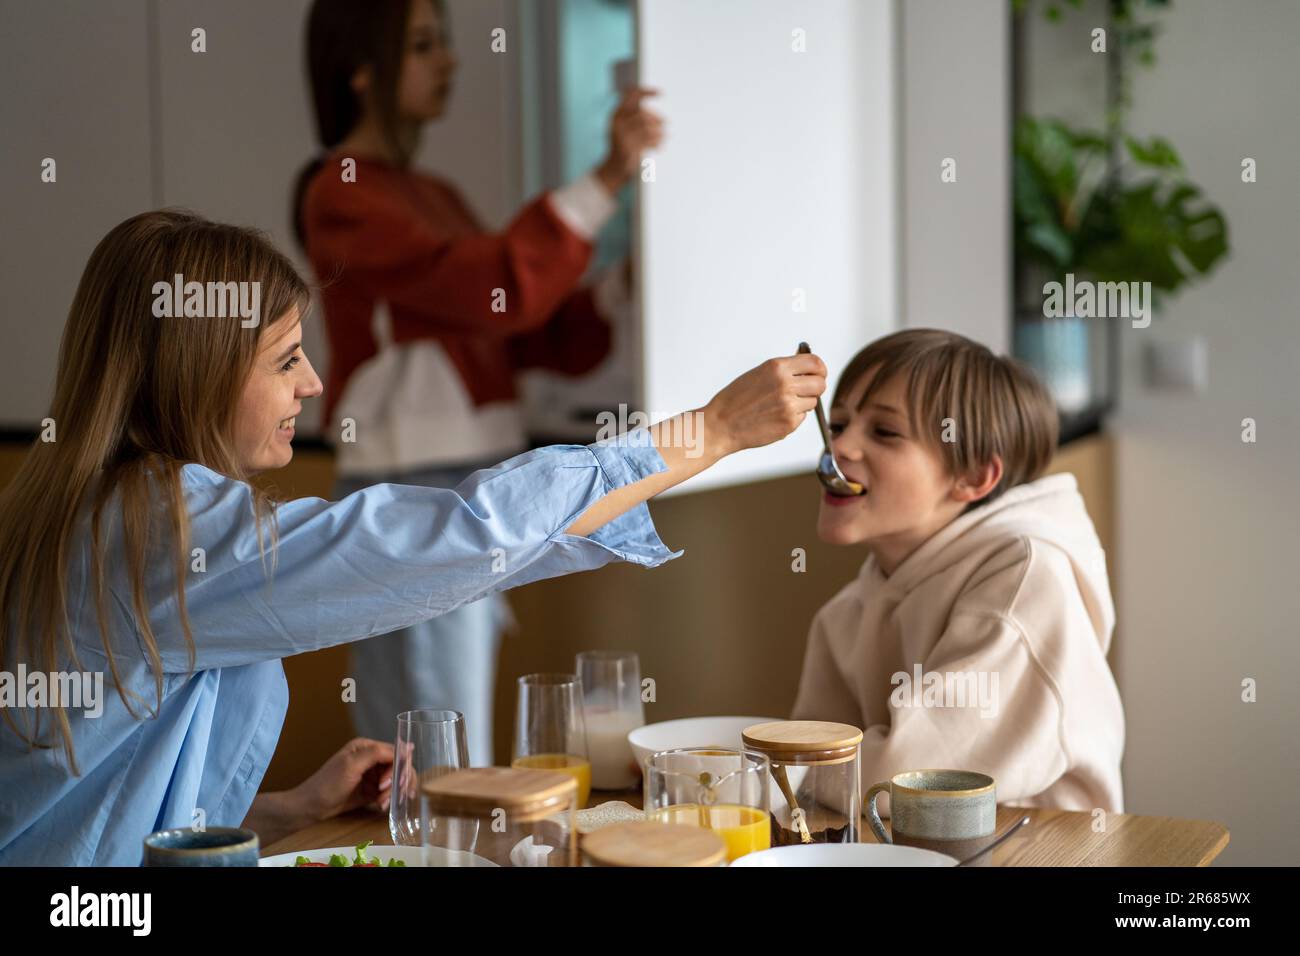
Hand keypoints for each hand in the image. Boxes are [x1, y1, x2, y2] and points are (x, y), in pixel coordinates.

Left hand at [292, 737, 395, 821]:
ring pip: (397, 781)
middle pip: (400, 767)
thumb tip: (406, 745)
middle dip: (397, 783)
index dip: (398, 768)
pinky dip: (389, 799)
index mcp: (367, 747)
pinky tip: (381, 806)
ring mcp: (373, 774)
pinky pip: (390, 792)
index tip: (388, 784)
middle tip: (386, 797)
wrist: (312, 806)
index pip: (396, 753)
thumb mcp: (352, 765)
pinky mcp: (372, 790)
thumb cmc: (328, 784)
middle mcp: (373, 758)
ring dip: (393, 793)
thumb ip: (377, 753)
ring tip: (382, 804)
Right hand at [595, 87, 663, 192]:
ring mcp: (621, 135)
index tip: (661, 93)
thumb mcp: (626, 129)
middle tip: (666, 123)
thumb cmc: (624, 146)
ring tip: (663, 136)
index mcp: (616, 115)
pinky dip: (656, 142)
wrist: (614, 168)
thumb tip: (660, 119)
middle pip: (643, 114)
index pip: (631, 97)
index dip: (646, 92)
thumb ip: (637, 119)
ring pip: (647, 127)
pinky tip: (659, 146)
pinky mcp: (628, 147)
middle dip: (657, 118)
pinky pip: (648, 141)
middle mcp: (616, 123)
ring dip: (659, 132)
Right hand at [702, 351, 827, 456]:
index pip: (814, 363)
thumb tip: (807, 367)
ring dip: (803, 403)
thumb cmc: (736, 400)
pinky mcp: (789, 423)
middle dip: (816, 387)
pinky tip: (775, 416)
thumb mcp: (759, 374)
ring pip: (813, 402)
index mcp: (777, 367)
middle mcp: (785, 384)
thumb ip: (783, 370)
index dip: (820, 368)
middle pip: (820, 383)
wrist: (721, 425)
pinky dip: (794, 417)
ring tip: (781, 405)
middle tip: (806, 391)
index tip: (819, 373)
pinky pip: (803, 417)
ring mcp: (789, 405)